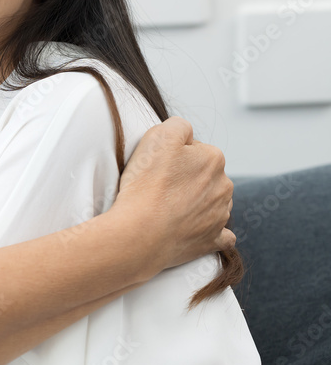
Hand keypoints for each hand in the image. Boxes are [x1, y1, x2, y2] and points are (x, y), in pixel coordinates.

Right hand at [114, 116, 234, 270]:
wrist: (140, 232)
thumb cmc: (147, 184)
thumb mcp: (159, 136)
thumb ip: (179, 125)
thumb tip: (187, 133)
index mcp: (214, 159)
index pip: (194, 148)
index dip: (172, 154)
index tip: (157, 165)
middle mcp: (224, 186)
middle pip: (204, 174)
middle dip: (186, 177)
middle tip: (158, 185)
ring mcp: (220, 215)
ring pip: (211, 201)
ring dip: (195, 201)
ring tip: (167, 207)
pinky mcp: (212, 239)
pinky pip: (221, 234)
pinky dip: (211, 230)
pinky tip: (197, 229)